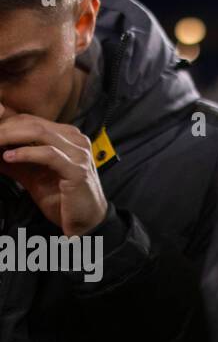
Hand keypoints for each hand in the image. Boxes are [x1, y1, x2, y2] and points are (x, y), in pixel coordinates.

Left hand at [0, 115, 109, 236]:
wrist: (85, 220)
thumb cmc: (62, 198)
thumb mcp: (32, 175)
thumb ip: (15, 161)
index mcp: (66, 137)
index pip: (30, 121)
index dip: (4, 124)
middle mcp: (75, 139)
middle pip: (32, 123)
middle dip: (3, 128)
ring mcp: (78, 152)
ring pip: (39, 132)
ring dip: (9, 136)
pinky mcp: (77, 169)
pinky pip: (48, 154)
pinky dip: (25, 153)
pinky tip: (9, 157)